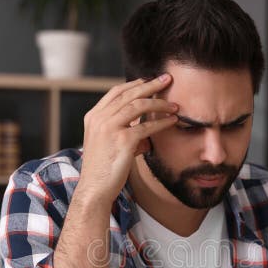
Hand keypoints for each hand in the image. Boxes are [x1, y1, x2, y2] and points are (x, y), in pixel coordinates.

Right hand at [77, 74, 178, 203]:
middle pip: (129, 94)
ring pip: (138, 105)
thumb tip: (147, 137)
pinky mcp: (122, 140)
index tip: (150, 81)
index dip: (134, 84)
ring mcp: (109, 128)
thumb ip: (125, 135)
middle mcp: (99, 118)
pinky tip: (173, 120)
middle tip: (167, 79)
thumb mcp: (108, 146)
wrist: (94, 189)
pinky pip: (147, 126)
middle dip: (150, 85)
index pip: (116, 92)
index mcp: (93, 117)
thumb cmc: (103, 170)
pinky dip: (162, 122)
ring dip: (159, 103)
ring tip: (174, 105)